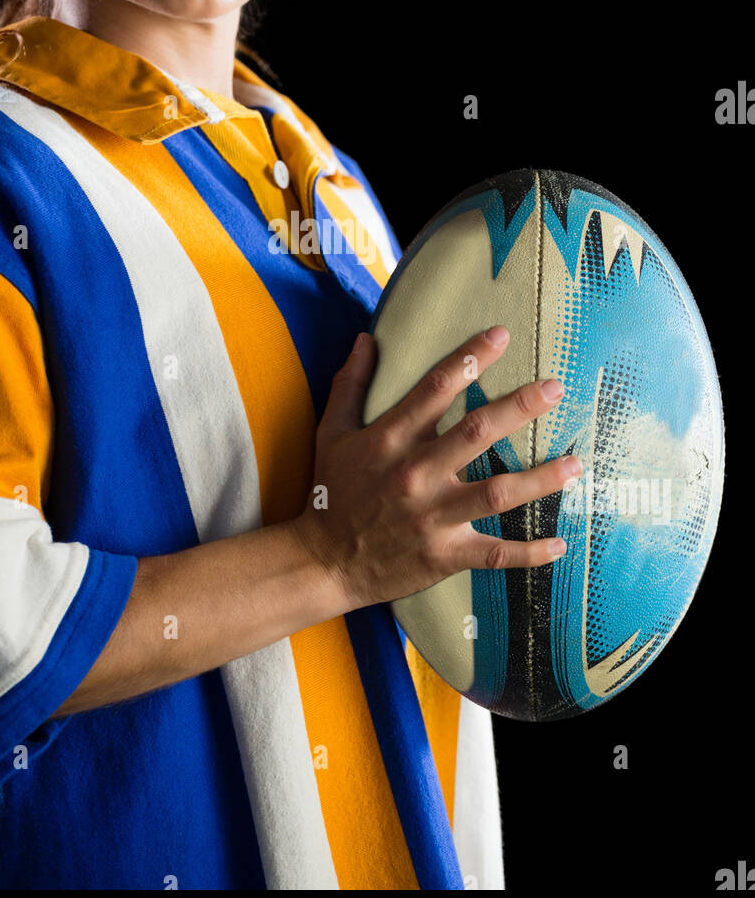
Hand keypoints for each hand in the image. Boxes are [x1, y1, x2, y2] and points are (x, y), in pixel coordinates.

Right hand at [292, 325, 579, 610]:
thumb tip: (368, 338)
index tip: (502, 335)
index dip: (470, 358)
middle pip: (477, 433)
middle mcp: (415, 474)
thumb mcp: (333, 433)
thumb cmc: (332, 492)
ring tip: (576, 462)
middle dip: (520, 407)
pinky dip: (530, 552)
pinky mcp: (443, 555)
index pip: (435, 388)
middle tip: (555, 388)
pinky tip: (560, 544)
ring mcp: (432, 517)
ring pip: (498, 493)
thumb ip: (351, 384)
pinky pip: (495, 553)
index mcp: (390, 440)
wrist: (323, 562)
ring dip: (540, 479)